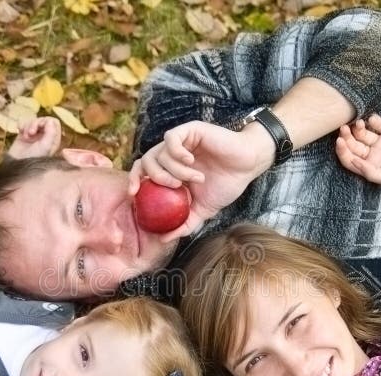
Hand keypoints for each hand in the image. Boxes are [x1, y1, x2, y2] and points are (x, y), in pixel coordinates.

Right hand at [7, 117, 61, 158]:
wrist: (17, 165)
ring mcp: (34, 135)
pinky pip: (24, 122)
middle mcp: (45, 136)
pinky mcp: (24, 134)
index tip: (39, 128)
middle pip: (43, 119)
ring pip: (33, 120)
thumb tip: (50, 121)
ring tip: (25, 136)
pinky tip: (19, 131)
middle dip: (35, 123)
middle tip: (30, 132)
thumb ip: (51, 133)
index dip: (46, 121)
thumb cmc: (33, 158)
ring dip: (27, 126)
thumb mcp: (45, 147)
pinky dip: (21, 125)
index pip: (54, 122)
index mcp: (53, 139)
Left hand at [128, 120, 274, 241]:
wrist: (247, 166)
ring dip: (175, 169)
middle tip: (174, 187)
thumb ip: (184, 223)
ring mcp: (180, 142)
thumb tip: (164, 239)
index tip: (134, 194)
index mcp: (170, 171)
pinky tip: (191, 160)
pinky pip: (171, 138)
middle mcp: (172, 155)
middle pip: (145, 162)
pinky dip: (177, 152)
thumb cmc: (225, 185)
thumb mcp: (202, 210)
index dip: (133, 181)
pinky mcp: (190, 130)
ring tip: (195, 177)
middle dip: (156, 177)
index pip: (141, 173)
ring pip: (159, 153)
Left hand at [335, 115, 380, 187]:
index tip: (340, 142)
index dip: (342, 152)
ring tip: (358, 123)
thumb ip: (372, 173)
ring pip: (363, 134)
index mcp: (373, 168)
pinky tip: (373, 119)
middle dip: (346, 137)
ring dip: (357, 128)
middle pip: (354, 146)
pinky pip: (378, 124)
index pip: (350, 160)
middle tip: (344, 129)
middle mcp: (376, 155)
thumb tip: (354, 162)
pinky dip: (372, 120)